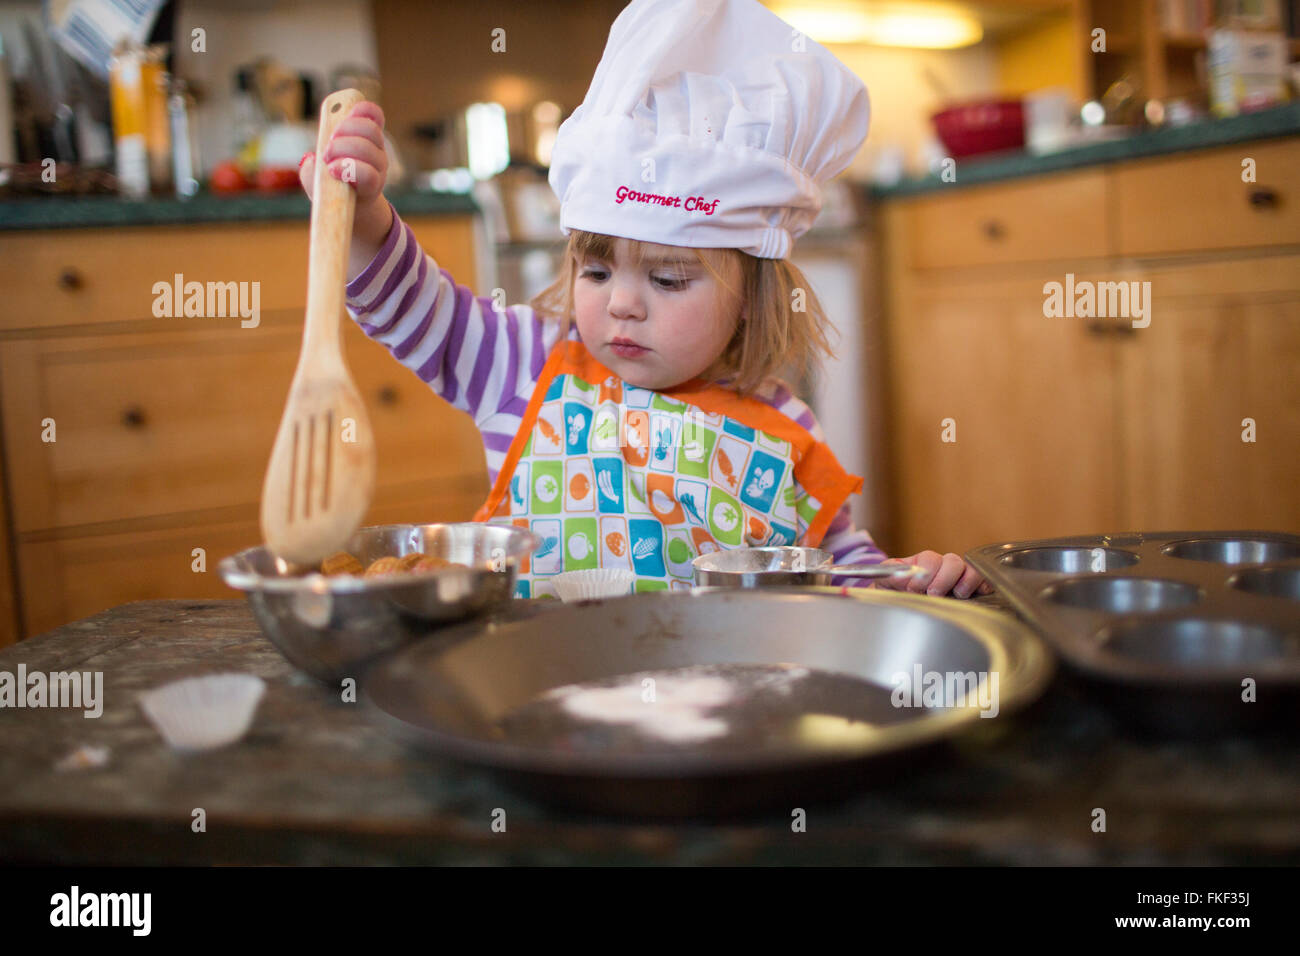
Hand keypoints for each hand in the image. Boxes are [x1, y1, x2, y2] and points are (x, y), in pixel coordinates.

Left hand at [298, 101, 392, 267]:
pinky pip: (368, 172)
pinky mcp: (374, 187)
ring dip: (342, 150)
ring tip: (329, 163)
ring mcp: (378, 169)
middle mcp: (376, 152)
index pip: (373, 115)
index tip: (346, 116)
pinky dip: (348, 168)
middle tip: (327, 148)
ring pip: (367, 147)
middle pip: (369, 128)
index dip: (362, 110)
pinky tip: (335, 171)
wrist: (347, 215)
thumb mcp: (317, 172)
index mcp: (365, 140)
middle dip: (343, 132)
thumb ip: (310, 162)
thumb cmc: (332, 189)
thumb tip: (310, 160)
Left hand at [872, 551, 992, 598]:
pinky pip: (986, 583)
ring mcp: (960, 580)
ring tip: (958, 595)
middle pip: (954, 561)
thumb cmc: (893, 595)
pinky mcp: (974, 592)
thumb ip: (889, 574)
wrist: (899, 610)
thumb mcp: (885, 583)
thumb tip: (898, 573)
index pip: (930, 559)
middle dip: (944, 577)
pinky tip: (974, 597)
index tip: (913, 589)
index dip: (924, 572)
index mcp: (923, 563)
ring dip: (967, 581)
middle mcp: (943, 568)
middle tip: (934, 594)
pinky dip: (984, 587)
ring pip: (972, 570)